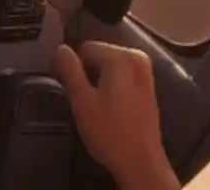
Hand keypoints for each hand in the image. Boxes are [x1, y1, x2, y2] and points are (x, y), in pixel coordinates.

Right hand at [54, 42, 179, 189]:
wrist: (141, 162)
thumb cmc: (108, 132)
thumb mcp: (81, 100)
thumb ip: (70, 71)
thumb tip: (61, 48)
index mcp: (121, 58)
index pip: (86, 48)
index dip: (74, 66)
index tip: (71, 87)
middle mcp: (137, 59)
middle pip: (100, 54)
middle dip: (88, 71)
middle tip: (82, 95)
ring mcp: (146, 73)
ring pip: (110, 64)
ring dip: (99, 78)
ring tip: (93, 101)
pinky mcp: (148, 87)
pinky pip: (122, 74)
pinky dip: (111, 83)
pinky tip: (107, 104)